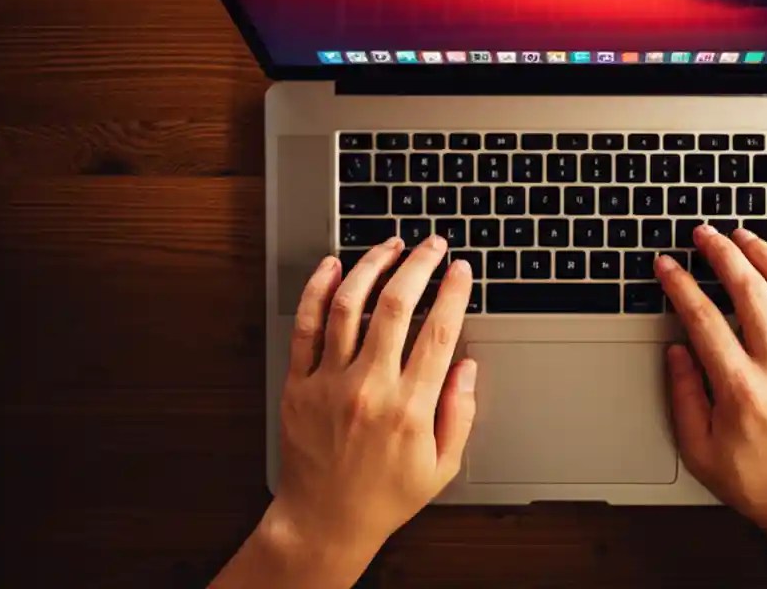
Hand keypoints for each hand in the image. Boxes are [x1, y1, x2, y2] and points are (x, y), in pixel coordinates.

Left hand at [216, 236, 476, 588]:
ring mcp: (329, 384)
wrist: (324, 521)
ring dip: (373, 266)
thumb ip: (460, 413)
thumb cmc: (385, 495)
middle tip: (432, 245)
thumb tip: (467, 366)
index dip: (454, 292)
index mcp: (410, 408)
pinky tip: (333, 267)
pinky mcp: (298, 384)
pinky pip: (306, 326)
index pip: (439, 332)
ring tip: (390, 246)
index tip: (461, 270)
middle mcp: (369, 389)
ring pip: (350, 306)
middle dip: (420, 264)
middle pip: (398, 306)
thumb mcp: (443, 465)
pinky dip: (318, 290)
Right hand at [657, 225, 766, 588]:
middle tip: (705, 235)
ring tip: (746, 236)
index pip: (703, 318)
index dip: (680, 285)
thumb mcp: (701, 452)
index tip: (667, 267)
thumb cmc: (762, 486)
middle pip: (749, 290)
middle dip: (721, 253)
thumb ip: (684, 396)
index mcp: (740, 388)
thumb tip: (677, 351)